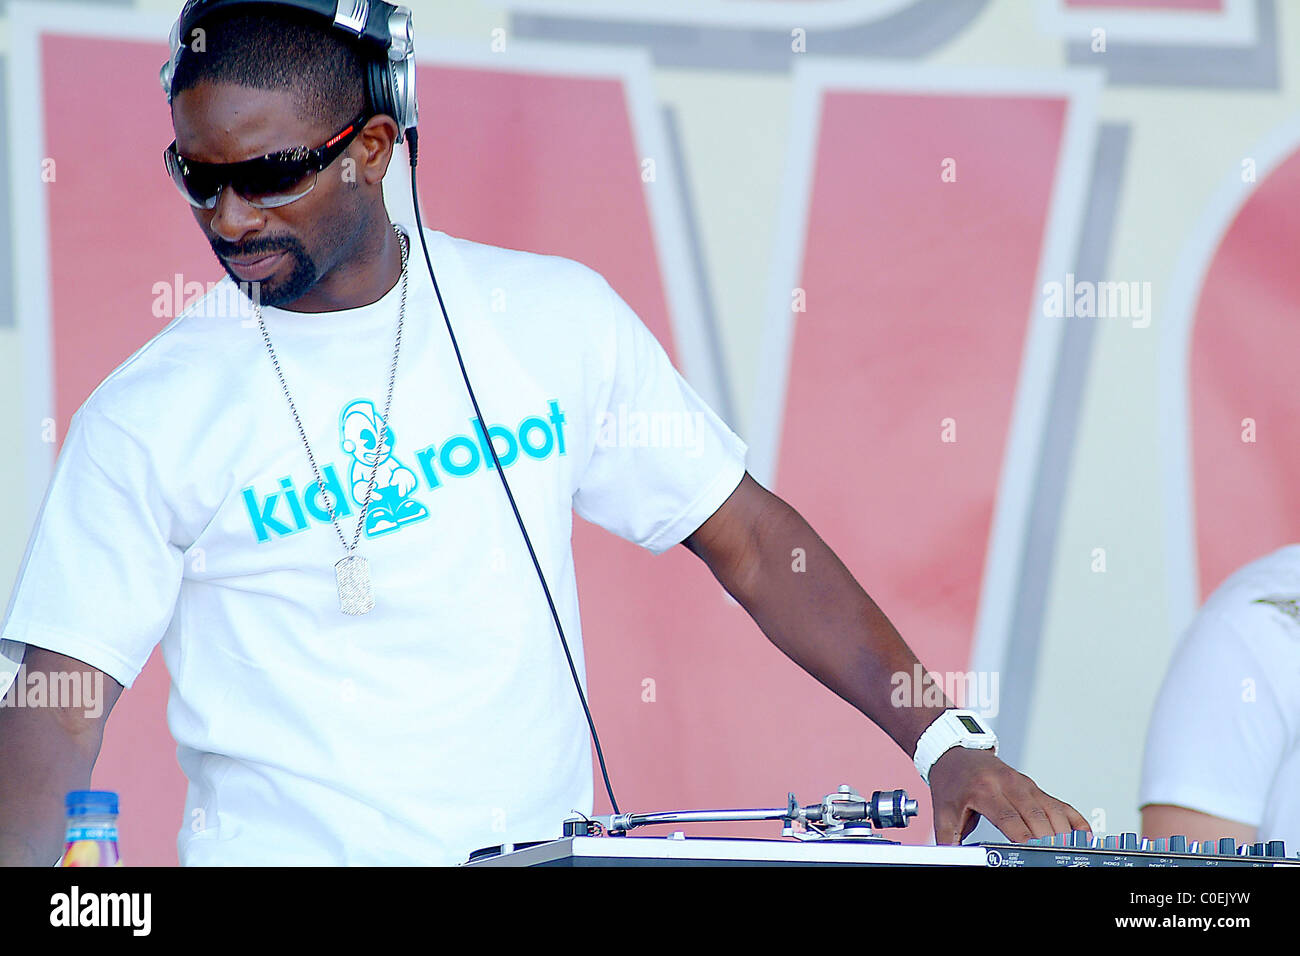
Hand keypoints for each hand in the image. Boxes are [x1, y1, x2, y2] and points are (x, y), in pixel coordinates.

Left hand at [927, 747, 1089, 844]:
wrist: (956, 753)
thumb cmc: (952, 781)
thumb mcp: (943, 810)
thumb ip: (947, 837)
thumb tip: (950, 858)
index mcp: (984, 790)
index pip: (1009, 818)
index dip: (1023, 838)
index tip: (1031, 854)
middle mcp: (1009, 785)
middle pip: (1036, 816)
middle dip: (1047, 839)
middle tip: (1053, 857)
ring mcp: (1025, 785)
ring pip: (1052, 810)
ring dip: (1062, 832)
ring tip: (1067, 851)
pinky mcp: (1034, 788)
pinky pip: (1060, 804)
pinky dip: (1074, 821)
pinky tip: (1083, 836)